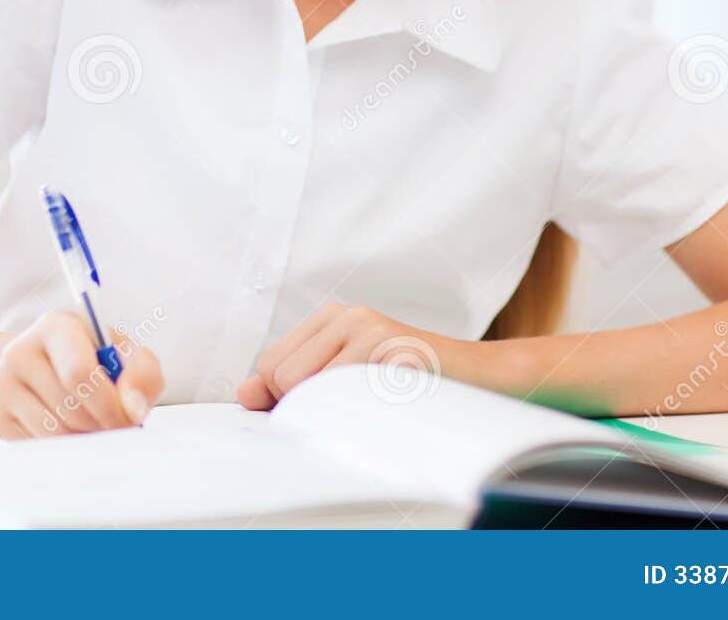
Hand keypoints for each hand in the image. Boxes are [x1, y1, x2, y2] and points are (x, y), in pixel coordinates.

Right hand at [0, 310, 164, 437]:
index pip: (79, 373)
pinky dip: (64, 444)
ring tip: (95, 423)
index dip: (109, 404)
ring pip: (54, 431)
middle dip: (102, 424)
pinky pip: (38, 445)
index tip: (129, 418)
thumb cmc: (92, 357)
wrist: (44, 364)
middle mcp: (20, 351)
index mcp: (55, 326)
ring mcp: (2, 384)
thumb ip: (143, 373)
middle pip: (70, 408)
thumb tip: (134, 408)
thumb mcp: (124, 353)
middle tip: (117, 425)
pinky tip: (71, 427)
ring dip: (84, 437)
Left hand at [236, 302, 462, 409]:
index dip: (283, 401)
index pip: (269, 366)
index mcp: (329, 320)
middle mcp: (344, 316)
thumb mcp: (348, 383)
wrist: (482, 380)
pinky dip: (351, 410)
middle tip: (353, 408)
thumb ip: (296, 385)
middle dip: (304, 406)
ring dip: (329, 410)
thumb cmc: (412, 388)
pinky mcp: (386, 345)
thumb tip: (245, 394)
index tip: (321, 411)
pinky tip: (384, 403)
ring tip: (370, 404)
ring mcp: (367, 327)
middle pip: (279, 376)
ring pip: (302, 384)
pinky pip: (337, 389)